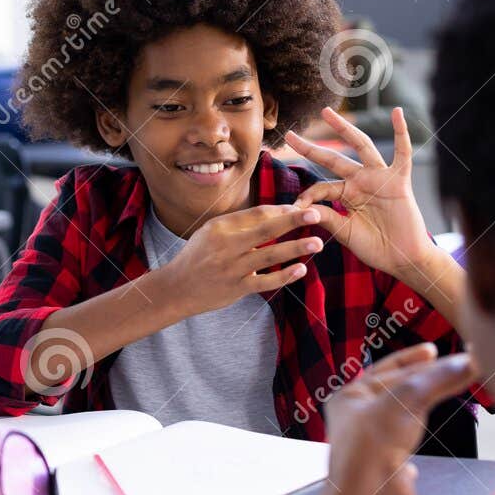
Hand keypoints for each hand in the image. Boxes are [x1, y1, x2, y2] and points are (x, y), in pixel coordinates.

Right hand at [164, 203, 324, 315]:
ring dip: (295, 248)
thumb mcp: (212, 232)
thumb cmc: (199, 256)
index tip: (301, 206)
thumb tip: (276, 213)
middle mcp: (226, 246)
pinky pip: (265, 282)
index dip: (280, 210)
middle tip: (316, 214)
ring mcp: (232, 268)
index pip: (256, 214)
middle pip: (265, 230)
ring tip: (317, 242)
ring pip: (269, 255)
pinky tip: (301, 270)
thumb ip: (241, 224)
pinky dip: (284, 276)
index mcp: (220, 227)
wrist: (177, 288)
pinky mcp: (237, 289)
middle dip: (292, 221)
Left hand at [286, 106, 433, 279]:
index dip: (306, 196)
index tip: (292, 210)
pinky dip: (402, 133)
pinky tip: (398, 112)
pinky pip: (402, 153)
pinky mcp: (399, 181)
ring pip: (361, 147)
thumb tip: (301, 207)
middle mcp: (361, 182)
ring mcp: (380, 178)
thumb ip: (327, 217)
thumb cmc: (377, 248)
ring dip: (344, 129)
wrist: (404, 259)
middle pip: (333, 159)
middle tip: (289, 135)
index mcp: (347, 195)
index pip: (321, 187)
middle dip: (311, 148)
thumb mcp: (345, 233)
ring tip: (326, 113)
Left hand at [309, 344, 475, 494]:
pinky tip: (419, 444)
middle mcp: (356, 419)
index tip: (433, 350)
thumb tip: (468, 361)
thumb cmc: (375, 442)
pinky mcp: (385, 467)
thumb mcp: (406, 399)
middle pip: (396, 390)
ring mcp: (371, 444)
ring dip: (421, 406)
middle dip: (423, 380)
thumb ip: (437, 379)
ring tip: (444, 394)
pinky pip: (402, 447)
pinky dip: (414, 442)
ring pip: (401, 417)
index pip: (387, 368)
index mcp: (349, 396)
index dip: (412, 357)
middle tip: (452, 368)